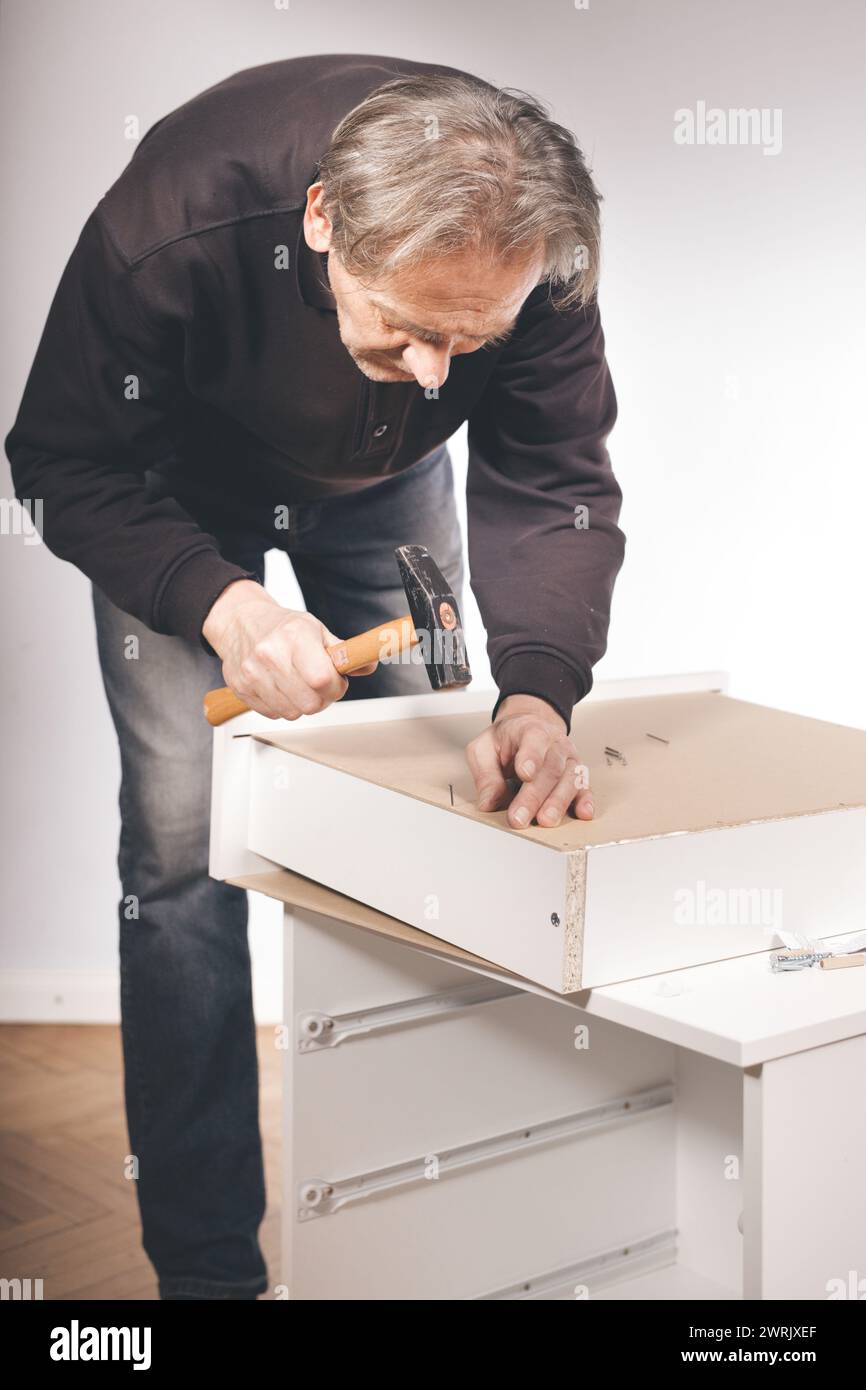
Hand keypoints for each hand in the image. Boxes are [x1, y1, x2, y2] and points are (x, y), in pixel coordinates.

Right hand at [202, 580, 375, 719]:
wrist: (240, 621)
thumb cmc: (281, 626)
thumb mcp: (317, 630)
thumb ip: (344, 652)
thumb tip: (367, 666)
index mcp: (295, 636)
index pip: (323, 680)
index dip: (336, 687)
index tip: (336, 681)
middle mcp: (270, 654)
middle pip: (310, 703)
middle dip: (321, 698)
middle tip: (318, 685)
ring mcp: (253, 673)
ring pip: (292, 713)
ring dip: (301, 704)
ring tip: (298, 684)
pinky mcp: (241, 688)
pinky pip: (273, 714)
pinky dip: (281, 705)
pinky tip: (280, 687)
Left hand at [465, 693, 592, 828]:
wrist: (529, 729)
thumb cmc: (505, 741)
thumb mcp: (484, 749)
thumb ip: (486, 775)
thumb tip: (488, 804)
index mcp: (531, 730)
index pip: (534, 740)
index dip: (531, 757)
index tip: (525, 774)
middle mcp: (555, 744)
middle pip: (550, 769)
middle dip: (534, 796)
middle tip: (520, 817)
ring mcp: (569, 759)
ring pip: (569, 780)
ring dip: (558, 803)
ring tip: (545, 820)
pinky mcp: (578, 776)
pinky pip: (584, 788)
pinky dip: (585, 802)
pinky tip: (583, 814)